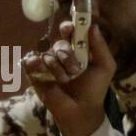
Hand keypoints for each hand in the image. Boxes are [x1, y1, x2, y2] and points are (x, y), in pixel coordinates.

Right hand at [24, 20, 115, 135]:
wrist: (81, 110)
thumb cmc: (95, 88)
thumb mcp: (105, 66)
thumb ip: (100, 46)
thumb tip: (94, 26)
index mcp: (78, 49)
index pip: (70, 32)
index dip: (68, 27)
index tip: (69, 28)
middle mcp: (61, 55)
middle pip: (59, 43)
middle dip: (67, 54)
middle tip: (75, 69)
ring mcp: (47, 64)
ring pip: (47, 54)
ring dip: (57, 67)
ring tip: (65, 80)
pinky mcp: (35, 75)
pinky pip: (30, 61)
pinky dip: (36, 64)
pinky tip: (43, 71)